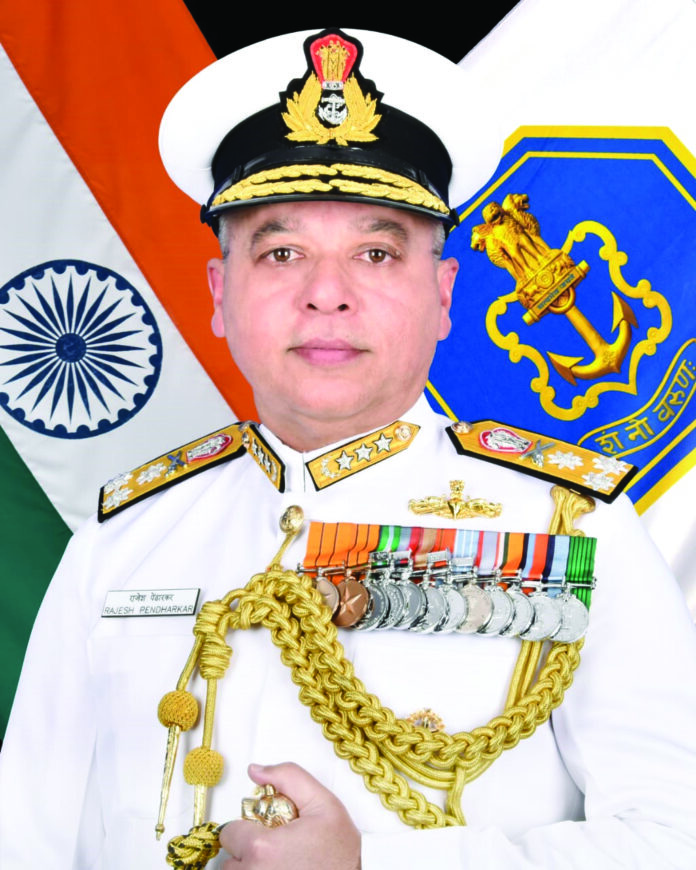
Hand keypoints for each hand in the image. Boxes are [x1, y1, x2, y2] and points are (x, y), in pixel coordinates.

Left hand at [220, 762, 360, 868]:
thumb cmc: (341, 850)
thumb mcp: (322, 802)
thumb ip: (288, 777)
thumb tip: (255, 770)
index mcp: (263, 848)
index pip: (229, 832)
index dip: (248, 826)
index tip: (266, 829)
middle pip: (229, 858)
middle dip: (246, 849)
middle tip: (273, 846)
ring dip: (249, 866)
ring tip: (276, 862)